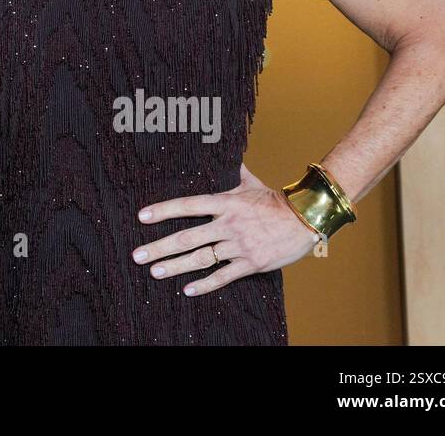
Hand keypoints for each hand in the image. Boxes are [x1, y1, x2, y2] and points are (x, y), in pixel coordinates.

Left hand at [132, 162, 319, 296]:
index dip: (163, 210)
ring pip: (200, 258)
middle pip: (187, 237)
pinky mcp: (251, 263)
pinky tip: (187, 290)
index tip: (142, 217)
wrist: (307, 219)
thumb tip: (227, 154)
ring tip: (154, 272)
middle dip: (159, 247)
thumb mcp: (251, 183)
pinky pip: (224, 276)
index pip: (187, 205)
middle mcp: (228, 224)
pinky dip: (205, 284)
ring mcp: (239, 245)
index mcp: (225, 202)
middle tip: (137, 255)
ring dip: (175, 266)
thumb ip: (234, 172)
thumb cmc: (276, 200)